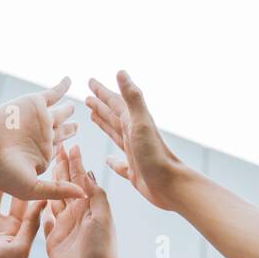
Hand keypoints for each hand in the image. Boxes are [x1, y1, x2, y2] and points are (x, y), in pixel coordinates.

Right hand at [0, 78, 84, 202]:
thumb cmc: (0, 172)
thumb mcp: (32, 187)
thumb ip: (58, 190)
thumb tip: (83, 195)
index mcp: (41, 157)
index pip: (58, 151)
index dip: (67, 150)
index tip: (76, 152)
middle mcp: (41, 137)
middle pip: (61, 132)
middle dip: (69, 130)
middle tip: (78, 126)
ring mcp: (39, 119)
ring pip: (59, 113)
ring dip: (67, 110)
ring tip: (73, 107)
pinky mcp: (35, 103)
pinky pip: (53, 93)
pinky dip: (62, 86)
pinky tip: (69, 80)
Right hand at [43, 145, 121, 257]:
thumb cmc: (101, 248)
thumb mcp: (102, 216)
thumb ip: (95, 194)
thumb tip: (88, 171)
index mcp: (90, 206)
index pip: (80, 179)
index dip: (75, 162)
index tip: (70, 144)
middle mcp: (77, 214)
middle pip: (65, 185)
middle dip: (61, 167)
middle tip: (54, 148)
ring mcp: (64, 227)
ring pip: (54, 199)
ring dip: (50, 183)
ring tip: (43, 166)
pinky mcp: (52, 240)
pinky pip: (44, 221)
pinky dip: (40, 210)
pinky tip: (36, 198)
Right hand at [87, 71, 186, 209]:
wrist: (171, 185)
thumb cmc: (156, 154)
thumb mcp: (141, 123)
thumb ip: (132, 98)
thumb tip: (121, 72)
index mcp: (133, 123)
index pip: (115, 103)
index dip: (102, 92)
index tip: (90, 81)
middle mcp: (133, 135)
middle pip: (113, 116)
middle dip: (101, 105)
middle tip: (87, 96)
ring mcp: (134, 153)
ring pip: (115, 135)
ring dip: (104, 125)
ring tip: (93, 117)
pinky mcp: (134, 172)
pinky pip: (120, 165)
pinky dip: (112, 162)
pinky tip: (108, 161)